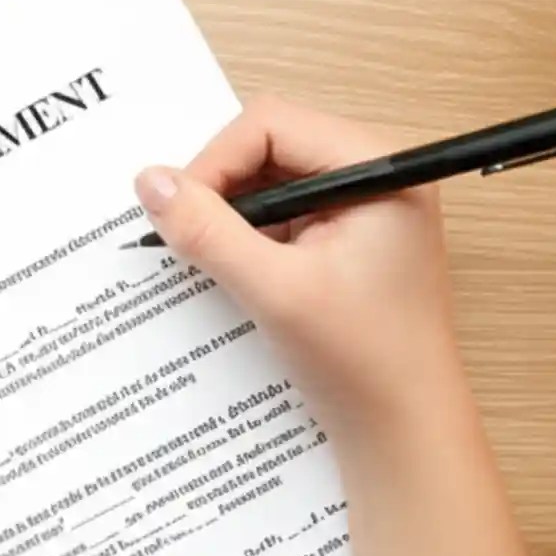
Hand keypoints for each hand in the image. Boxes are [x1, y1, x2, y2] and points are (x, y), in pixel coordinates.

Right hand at [133, 95, 463, 438]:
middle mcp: (373, 176)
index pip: (270, 125)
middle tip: (187, 236)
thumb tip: (150, 182)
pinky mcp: (344, 238)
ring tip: (208, 259)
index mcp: (377, 169)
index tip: (179, 212)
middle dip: (220, 187)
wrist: (404, 431)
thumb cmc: (365, 362)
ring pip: (269, 180)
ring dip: (230, 215)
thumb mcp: (275, 290)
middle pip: (268, 145)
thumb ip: (208, 231)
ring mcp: (360, 208)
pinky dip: (245, 237)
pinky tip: (230, 272)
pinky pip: (279, 214)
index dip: (215, 161)